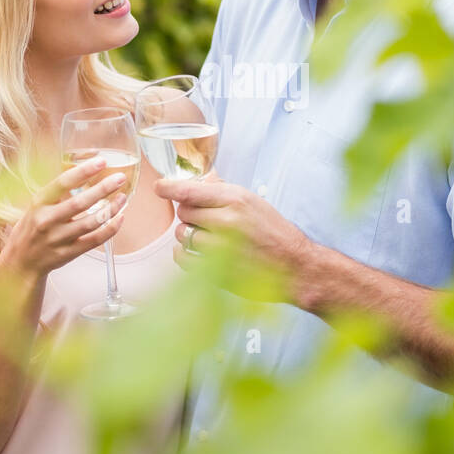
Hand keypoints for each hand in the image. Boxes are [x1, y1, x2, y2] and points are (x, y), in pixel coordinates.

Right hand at [0, 158, 128, 283]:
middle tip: (120, 178)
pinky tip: (120, 218)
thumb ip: (57, 193)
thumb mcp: (36, 206)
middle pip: (80, 202)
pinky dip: (110, 228)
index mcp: (38, 203)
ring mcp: (58, 238)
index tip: (101, 162)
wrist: (21, 262)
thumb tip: (84, 172)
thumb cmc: (31, 228)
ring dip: (111, 209)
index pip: (62, 183)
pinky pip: (95, 240)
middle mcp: (47, 220)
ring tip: (122, 197)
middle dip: (103, 189)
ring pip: (91, 222)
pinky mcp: (69, 253)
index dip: (83, 171)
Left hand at [154, 177, 310, 272]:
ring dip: (189, 235)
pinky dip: (183, 254)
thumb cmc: (274, 233)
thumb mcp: (254, 202)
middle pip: (184, 212)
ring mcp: (220, 247)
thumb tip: (198, 183)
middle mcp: (227, 221)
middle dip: (190, 215)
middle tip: (206, 221)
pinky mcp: (215, 270)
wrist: (293, 266)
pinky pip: (182, 258)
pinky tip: (196, 252)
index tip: (159, 187)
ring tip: (207, 238)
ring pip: (183, 235)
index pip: (190, 190)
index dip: (170, 188)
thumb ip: (224, 192)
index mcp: (236, 199)